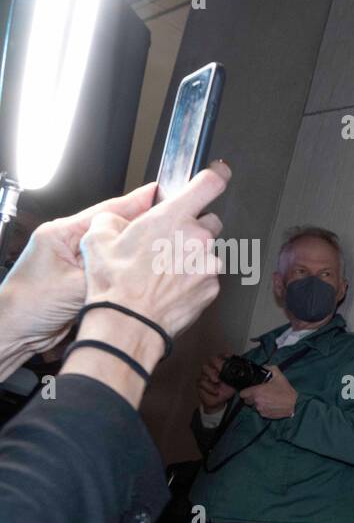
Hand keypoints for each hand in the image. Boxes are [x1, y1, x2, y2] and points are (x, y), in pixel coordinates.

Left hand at [0, 182, 158, 376]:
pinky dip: (125, 269)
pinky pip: (109, 270)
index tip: (156, 192)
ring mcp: (74, 262)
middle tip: (169, 219)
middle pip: (111, 229)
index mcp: (61, 234)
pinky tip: (142, 270)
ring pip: (112, 251)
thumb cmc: (29, 305)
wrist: (14, 331)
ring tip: (161, 243)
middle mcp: (67, 244)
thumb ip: (108, 271)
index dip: (133, 202)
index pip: (104, 212)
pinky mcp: (79, 281)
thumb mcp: (74, 285)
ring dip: (133, 249)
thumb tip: (137, 262)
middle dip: (139, 225)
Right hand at [78, 160, 230, 338]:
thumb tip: (119, 222)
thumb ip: (115, 219)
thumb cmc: (115, 282)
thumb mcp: (98, 236)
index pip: (209, 184)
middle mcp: (198, 239)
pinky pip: (207, 277)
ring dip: (192, 257)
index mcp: (174, 217)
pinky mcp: (212, 289)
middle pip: (210, 222)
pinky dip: (194, 280)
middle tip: (169, 243)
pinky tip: (171, 288)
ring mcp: (209, 265)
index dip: (216, 175)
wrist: (128, 322)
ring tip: (164, 272)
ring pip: (208, 253)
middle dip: (193, 228)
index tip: (220, 172)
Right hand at [198, 352, 235, 412]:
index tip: (229, 357)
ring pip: (205, 368)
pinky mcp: (201, 383)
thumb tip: (245, 373)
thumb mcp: (235, 383)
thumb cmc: (227, 390)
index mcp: (222, 367)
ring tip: (217, 381)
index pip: (222, 356)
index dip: (225, 355)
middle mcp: (214, 368)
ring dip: (211, 374)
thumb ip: (238, 377)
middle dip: (217, 363)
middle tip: (221, 370)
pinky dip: (209, 387)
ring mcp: (206, 375)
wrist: (220, 402)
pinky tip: (215, 392)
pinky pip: (202, 381)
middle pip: (212, 359)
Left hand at [240, 364, 296, 418]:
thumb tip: (264, 366)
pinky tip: (271, 404)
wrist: (295, 403)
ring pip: (254, 406)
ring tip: (267, 399)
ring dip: (258, 403)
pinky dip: (264, 408)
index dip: (245, 391)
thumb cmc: (286, 390)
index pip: (243, 394)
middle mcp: (257, 402)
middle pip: (247, 400)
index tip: (250, 390)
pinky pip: (260, 411)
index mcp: (257, 392)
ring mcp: (261, 409)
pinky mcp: (265, 415)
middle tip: (259, 394)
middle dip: (251, 397)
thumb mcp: (279, 375)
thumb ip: (270, 368)